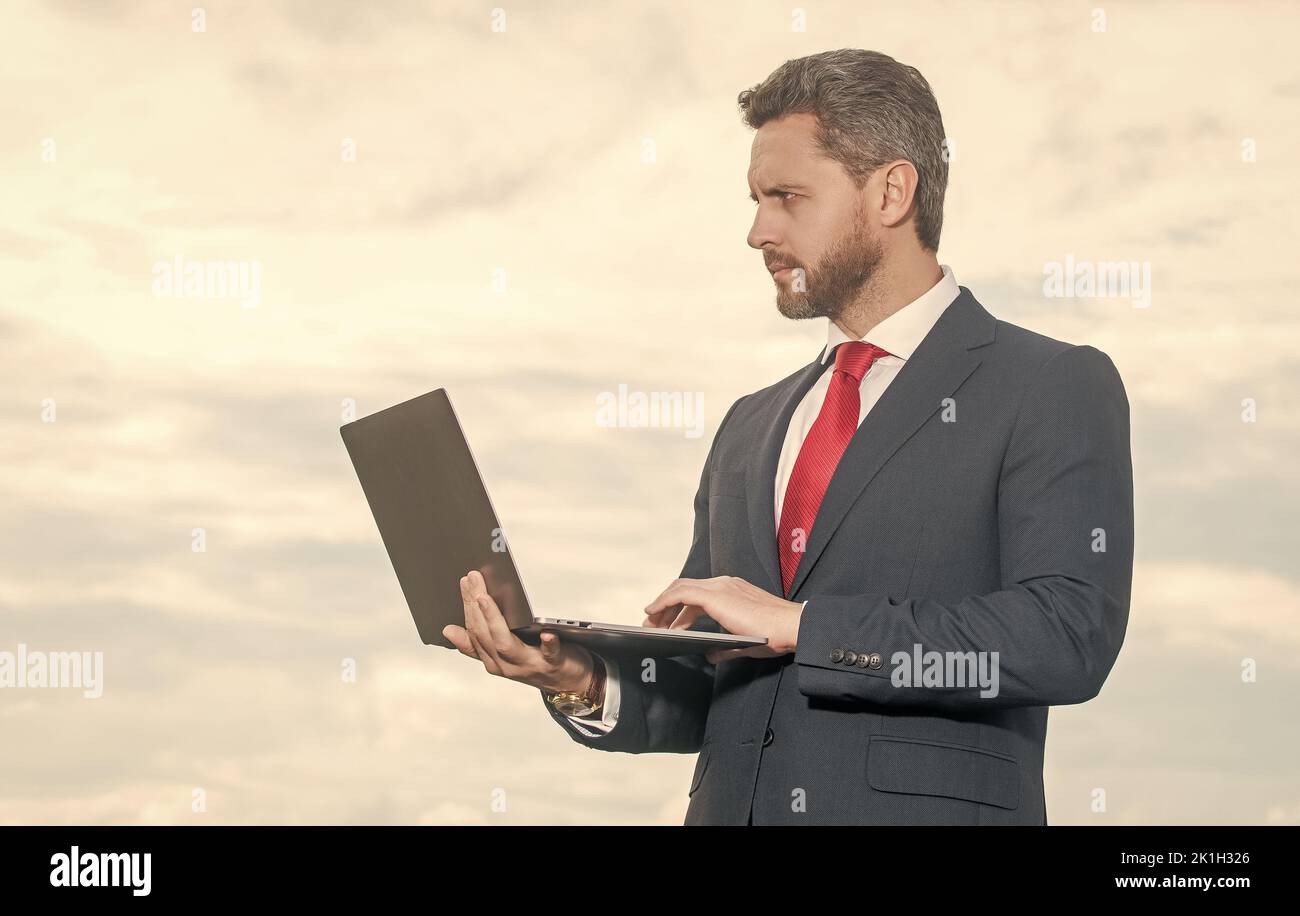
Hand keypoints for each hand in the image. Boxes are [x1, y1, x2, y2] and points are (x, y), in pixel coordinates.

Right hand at [443, 570, 595, 693]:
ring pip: (505, 643)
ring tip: (486, 599)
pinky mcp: (553, 663)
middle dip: (475, 606)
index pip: (474, 632)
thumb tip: (448, 630)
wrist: (569, 684)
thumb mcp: (502, 654)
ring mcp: (529, 664)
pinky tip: (546, 631)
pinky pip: (549, 653)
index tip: (464, 582)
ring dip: (493, 620)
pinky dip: (548, 642)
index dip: (467, 607)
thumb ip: (477, 643)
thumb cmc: (536, 662)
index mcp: (493, 660)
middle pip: (485, 634)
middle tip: (472, 579)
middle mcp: (506, 664)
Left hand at [642, 575, 803, 663]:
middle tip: (654, 625)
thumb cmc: (774, 635)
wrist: (789, 626)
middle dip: (666, 608)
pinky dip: (664, 601)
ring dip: (662, 606)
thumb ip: (726, 648)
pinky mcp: (715, 595)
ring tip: (652, 623)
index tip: (667, 624)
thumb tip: (712, 655)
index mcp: (732, 591)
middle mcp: (724, 584)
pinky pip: (681, 593)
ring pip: (680, 589)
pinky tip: (654, 613)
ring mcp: (720, 587)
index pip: (697, 595)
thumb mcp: (744, 643)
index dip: (679, 610)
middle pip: (685, 589)